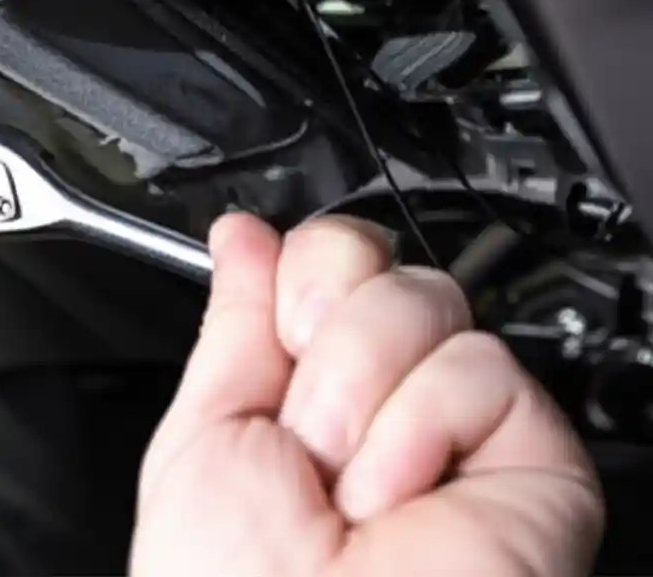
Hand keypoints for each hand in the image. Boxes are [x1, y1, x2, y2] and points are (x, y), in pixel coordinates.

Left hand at [132, 215, 603, 575]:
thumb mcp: (206, 433)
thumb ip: (236, 325)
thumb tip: (244, 237)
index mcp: (305, 393)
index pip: (330, 259)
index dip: (305, 272)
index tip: (283, 328)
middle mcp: (383, 401)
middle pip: (379, 266)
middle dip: (322, 340)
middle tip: (307, 435)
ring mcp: (455, 426)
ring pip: (425, 303)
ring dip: (358, 398)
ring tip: (349, 489)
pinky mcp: (531, 456)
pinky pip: (479, 367)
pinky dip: (421, 430)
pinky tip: (403, 499)